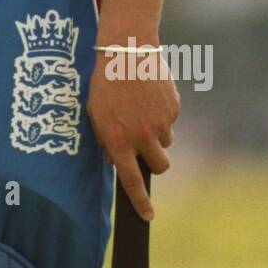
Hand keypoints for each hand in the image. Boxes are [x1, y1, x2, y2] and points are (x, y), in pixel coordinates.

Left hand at [86, 48, 179, 220]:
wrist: (126, 51)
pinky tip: (149, 95)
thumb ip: (105, 140)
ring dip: (157, 134)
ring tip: (141, 109)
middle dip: (155, 162)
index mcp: (118, 140)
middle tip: (146, 146)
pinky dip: (162, 114)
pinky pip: (171, 121)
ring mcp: (160, 123)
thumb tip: (116, 161)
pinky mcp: (173, 108)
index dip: (140, 202)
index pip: (131, 181)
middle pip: (160, 166)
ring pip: (166, 143)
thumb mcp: (95, 114)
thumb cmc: (104, 83)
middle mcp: (141, 136)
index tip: (147, 217)